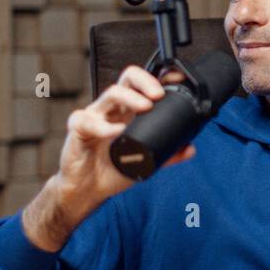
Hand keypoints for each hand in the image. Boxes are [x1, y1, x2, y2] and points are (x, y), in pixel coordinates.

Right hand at [23, 65, 195, 250]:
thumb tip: (190, 149)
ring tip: (146, 106)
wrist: (87, 189)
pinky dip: (104, 125)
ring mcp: (95, 116)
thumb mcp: (144, 162)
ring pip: (110, 94)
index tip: (174, 83)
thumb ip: (167, 155)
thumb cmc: (112, 170)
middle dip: (144, 81)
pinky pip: (88, 121)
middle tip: (159, 94)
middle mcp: (112, 109)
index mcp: (128, 112)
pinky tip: (117, 131)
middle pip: (127, 80)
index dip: (157, 80)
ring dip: (130, 98)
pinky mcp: (78, 129)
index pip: (142, 86)